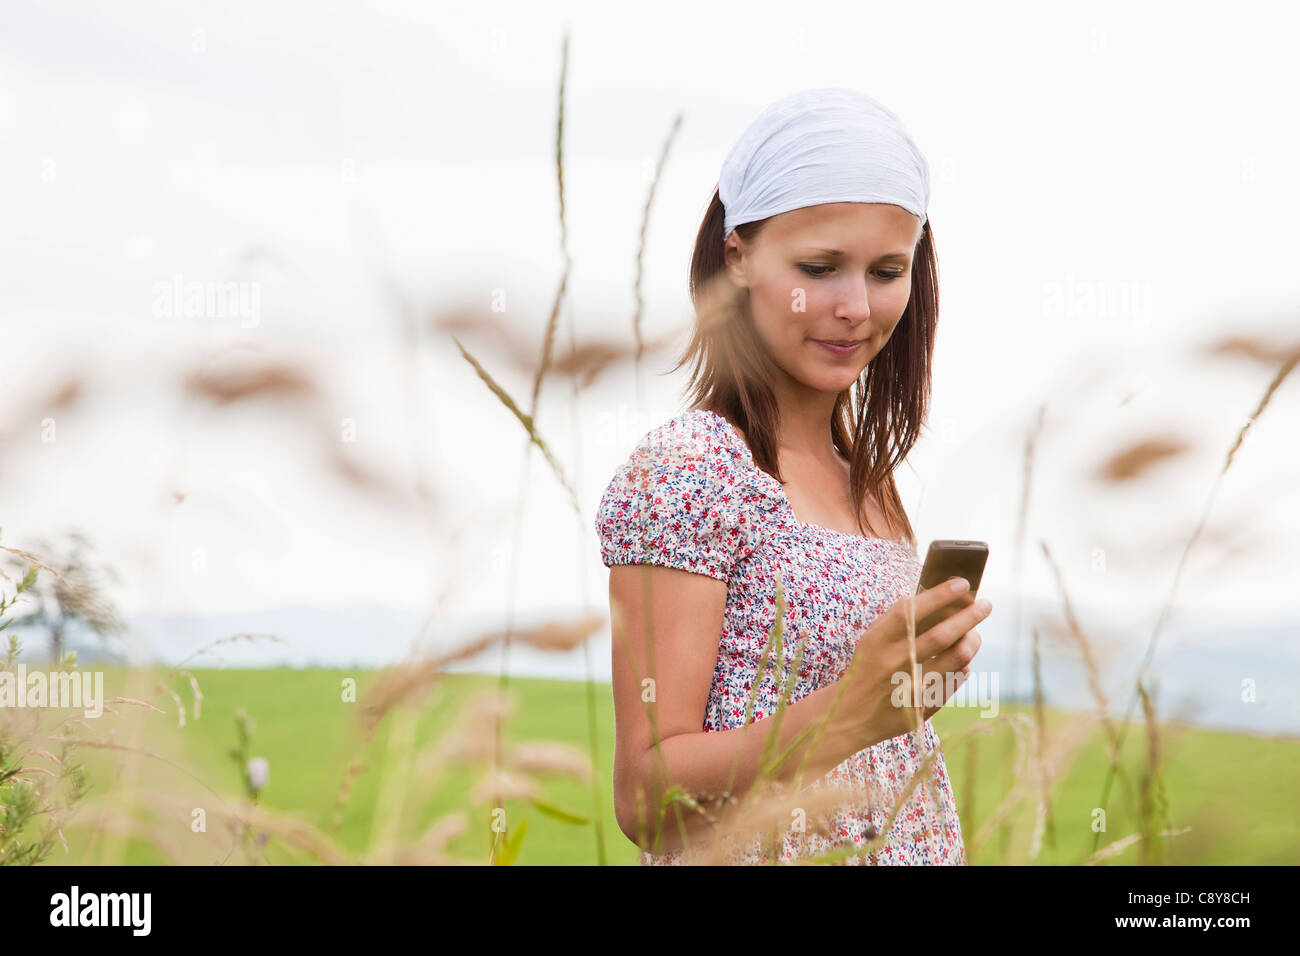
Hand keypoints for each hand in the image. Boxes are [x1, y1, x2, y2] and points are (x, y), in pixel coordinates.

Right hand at [839, 577, 990, 747]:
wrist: (852, 714)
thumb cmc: (867, 668)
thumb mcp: (873, 640)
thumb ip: (899, 621)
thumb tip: (939, 598)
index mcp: (877, 642)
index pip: (911, 611)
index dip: (939, 595)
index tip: (962, 583)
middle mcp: (894, 663)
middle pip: (942, 635)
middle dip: (969, 616)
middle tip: (985, 604)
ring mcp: (911, 687)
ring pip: (958, 657)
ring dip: (972, 640)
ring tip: (974, 632)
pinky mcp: (925, 706)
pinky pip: (957, 678)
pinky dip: (963, 664)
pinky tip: (961, 659)